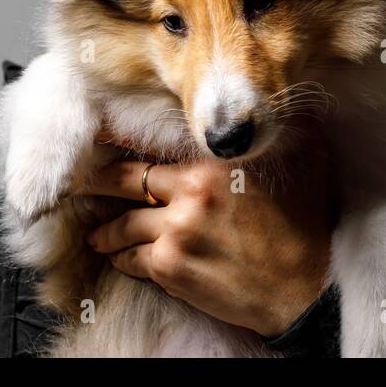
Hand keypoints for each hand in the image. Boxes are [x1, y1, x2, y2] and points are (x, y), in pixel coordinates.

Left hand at [74, 126, 335, 338]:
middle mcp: (190, 191)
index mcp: (216, 161)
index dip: (123, 136)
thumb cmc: (304, 226)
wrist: (304, 291)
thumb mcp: (306, 161)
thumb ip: (283, 126)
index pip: (154, 140)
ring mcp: (176, 231)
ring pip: (124, 224)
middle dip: (96, 179)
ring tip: (96, 232)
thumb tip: (275, 95)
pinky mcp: (170, 268)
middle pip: (126, 179)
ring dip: (106, 230)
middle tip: (79, 179)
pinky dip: (122, 258)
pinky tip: (117, 258)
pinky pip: (132, 259)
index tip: (100, 133)